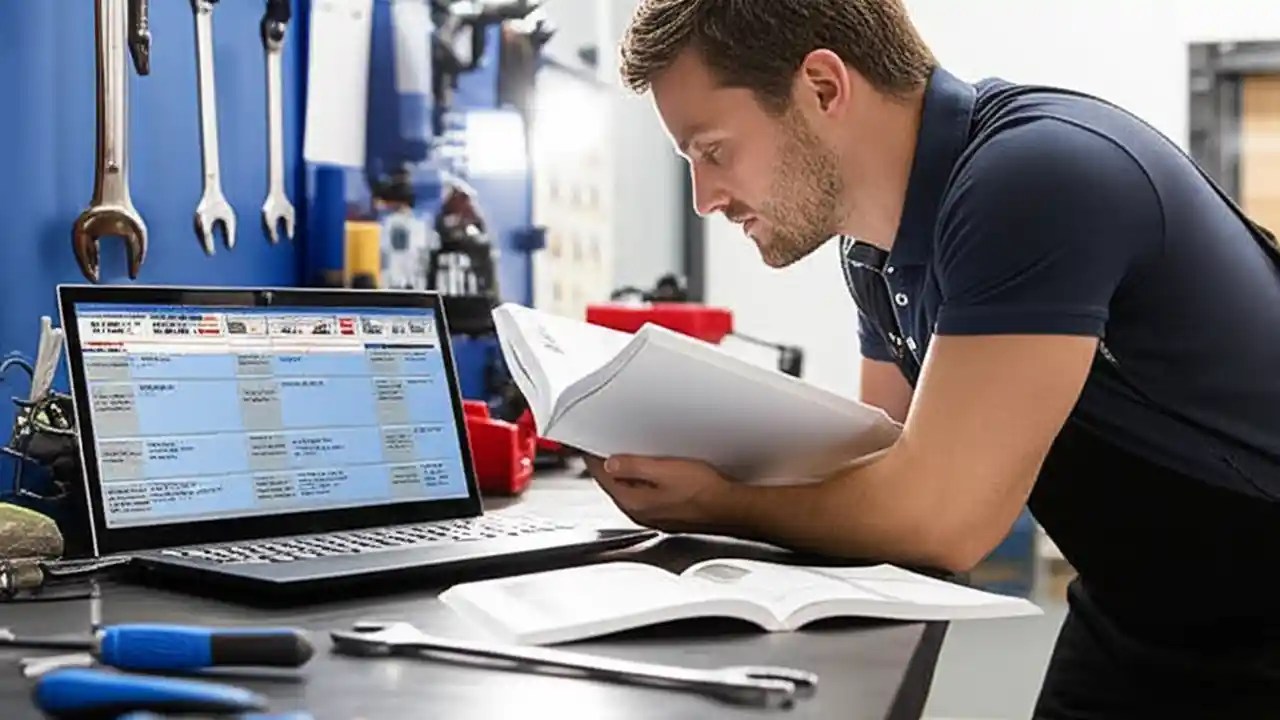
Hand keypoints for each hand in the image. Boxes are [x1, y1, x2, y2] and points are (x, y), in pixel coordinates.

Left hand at [583, 454, 736, 533]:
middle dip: (606, 464)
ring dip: (623, 472)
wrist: (729, 507)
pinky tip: (650, 471)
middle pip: (611, 484)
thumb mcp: (665, 469)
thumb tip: (610, 463)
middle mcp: (639, 513)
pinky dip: (639, 481)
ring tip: (626, 453)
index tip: (588, 444)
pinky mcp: (664, 513)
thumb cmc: (704, 491)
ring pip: (627, 489)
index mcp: (633, 502)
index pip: (602, 476)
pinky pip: (642, 494)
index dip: (593, 457)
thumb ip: (633, 466)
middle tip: (604, 444)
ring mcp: (651, 515)